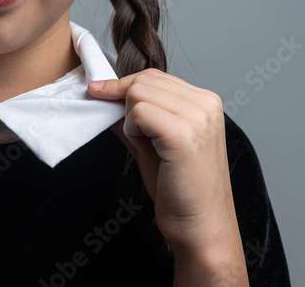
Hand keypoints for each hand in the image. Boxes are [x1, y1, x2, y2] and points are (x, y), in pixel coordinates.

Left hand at [87, 69, 242, 261]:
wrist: (201, 228)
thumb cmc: (181, 191)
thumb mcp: (154, 143)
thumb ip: (134, 118)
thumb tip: (104, 98)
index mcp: (205, 102)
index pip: (154, 76)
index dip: (123, 85)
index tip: (98, 91)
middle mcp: (206, 104)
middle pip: (143, 80)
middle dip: (126, 104)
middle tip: (135, 136)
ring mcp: (197, 117)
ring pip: (138, 92)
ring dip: (131, 120)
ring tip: (149, 146)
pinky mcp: (183, 134)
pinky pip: (139, 112)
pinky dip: (133, 130)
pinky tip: (148, 150)